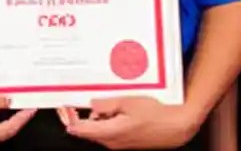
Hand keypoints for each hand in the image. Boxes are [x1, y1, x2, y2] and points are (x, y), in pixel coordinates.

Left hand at [60, 96, 200, 148]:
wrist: (176, 127)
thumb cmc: (156, 114)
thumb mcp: (128, 102)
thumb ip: (106, 104)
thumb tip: (90, 103)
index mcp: (109, 132)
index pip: (79, 129)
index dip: (69, 118)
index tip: (65, 106)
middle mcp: (111, 142)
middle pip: (88, 129)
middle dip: (86, 113)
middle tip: (90, 96)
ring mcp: (119, 143)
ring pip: (100, 128)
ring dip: (100, 115)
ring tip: (113, 100)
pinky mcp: (126, 141)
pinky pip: (111, 130)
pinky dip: (110, 119)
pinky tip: (120, 107)